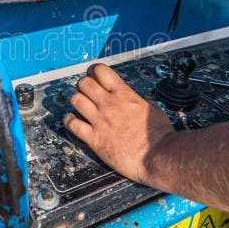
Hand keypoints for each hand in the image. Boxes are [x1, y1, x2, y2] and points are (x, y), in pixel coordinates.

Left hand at [64, 64, 174, 184]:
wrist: (157, 156)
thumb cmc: (159, 135)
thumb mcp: (152, 108)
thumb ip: (138, 100)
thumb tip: (134, 99)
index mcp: (124, 95)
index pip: (101, 71)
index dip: (94, 71)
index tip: (93, 75)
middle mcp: (109, 105)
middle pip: (84, 83)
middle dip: (83, 84)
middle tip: (86, 91)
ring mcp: (100, 121)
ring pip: (75, 100)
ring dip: (76, 100)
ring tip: (80, 105)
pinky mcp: (94, 139)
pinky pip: (72, 124)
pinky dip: (69, 121)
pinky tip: (72, 120)